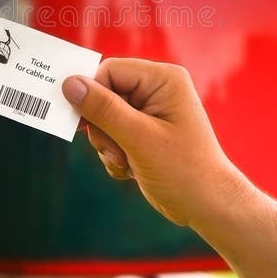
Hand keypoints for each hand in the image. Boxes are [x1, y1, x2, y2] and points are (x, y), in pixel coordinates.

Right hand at [62, 58, 245, 228]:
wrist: (207, 206)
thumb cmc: (183, 170)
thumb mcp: (139, 138)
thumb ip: (103, 109)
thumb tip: (69, 83)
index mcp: (163, 79)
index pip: (110, 71)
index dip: (92, 95)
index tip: (84, 124)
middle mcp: (157, 89)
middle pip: (104, 95)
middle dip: (103, 128)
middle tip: (116, 151)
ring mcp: (150, 112)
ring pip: (104, 118)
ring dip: (108, 145)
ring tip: (127, 162)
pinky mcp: (143, 132)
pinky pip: (112, 134)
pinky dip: (114, 154)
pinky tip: (131, 169)